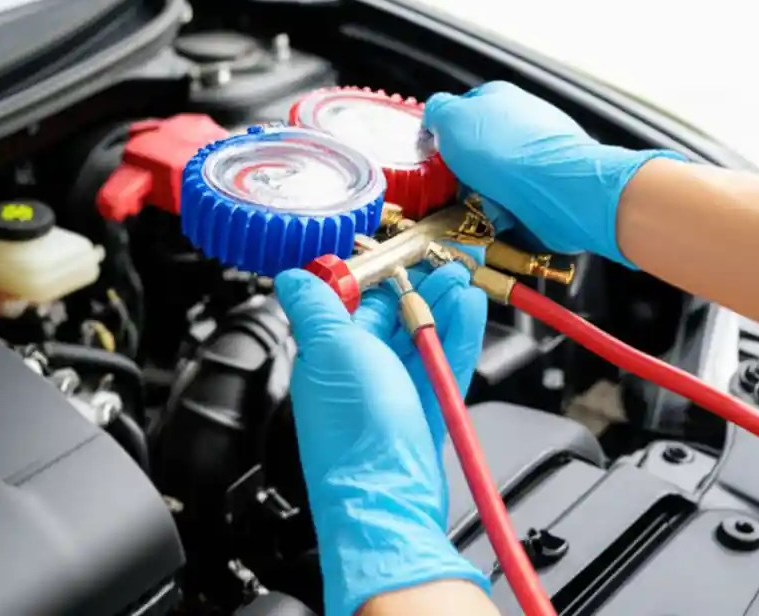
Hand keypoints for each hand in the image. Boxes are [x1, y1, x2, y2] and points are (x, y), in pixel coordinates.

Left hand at [274, 263, 488, 615]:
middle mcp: (357, 375)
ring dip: (441, 308)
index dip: (377, 276)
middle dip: (418, 289)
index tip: (402, 254)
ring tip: (462, 280)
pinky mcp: (422, 416)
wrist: (390, 504)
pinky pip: (441, 367)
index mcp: (326, 357)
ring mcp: (391, 397)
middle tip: (445, 264)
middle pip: (389, 320)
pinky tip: (468, 314)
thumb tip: (290, 276)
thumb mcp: (332, 349)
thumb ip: (315, 308)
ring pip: (419, 340)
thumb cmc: (356, 436)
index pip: (349, 304)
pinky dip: (456, 339)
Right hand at [423, 81, 684, 265]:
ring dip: (479, 195)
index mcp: (498, 96)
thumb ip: (436, 112)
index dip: (443, 131)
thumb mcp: (451, 119)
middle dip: (462, 169)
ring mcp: (538, 155)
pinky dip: (502, 213)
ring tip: (478, 203)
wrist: (561, 190)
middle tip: (453, 182)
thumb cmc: (507, 152)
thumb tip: (433, 118)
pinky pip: (511, 203)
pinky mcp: (547, 187)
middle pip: (476, 148)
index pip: (461, 109)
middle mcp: (522, 121)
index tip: (433, 151)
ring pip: (491, 179)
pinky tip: (501, 216)